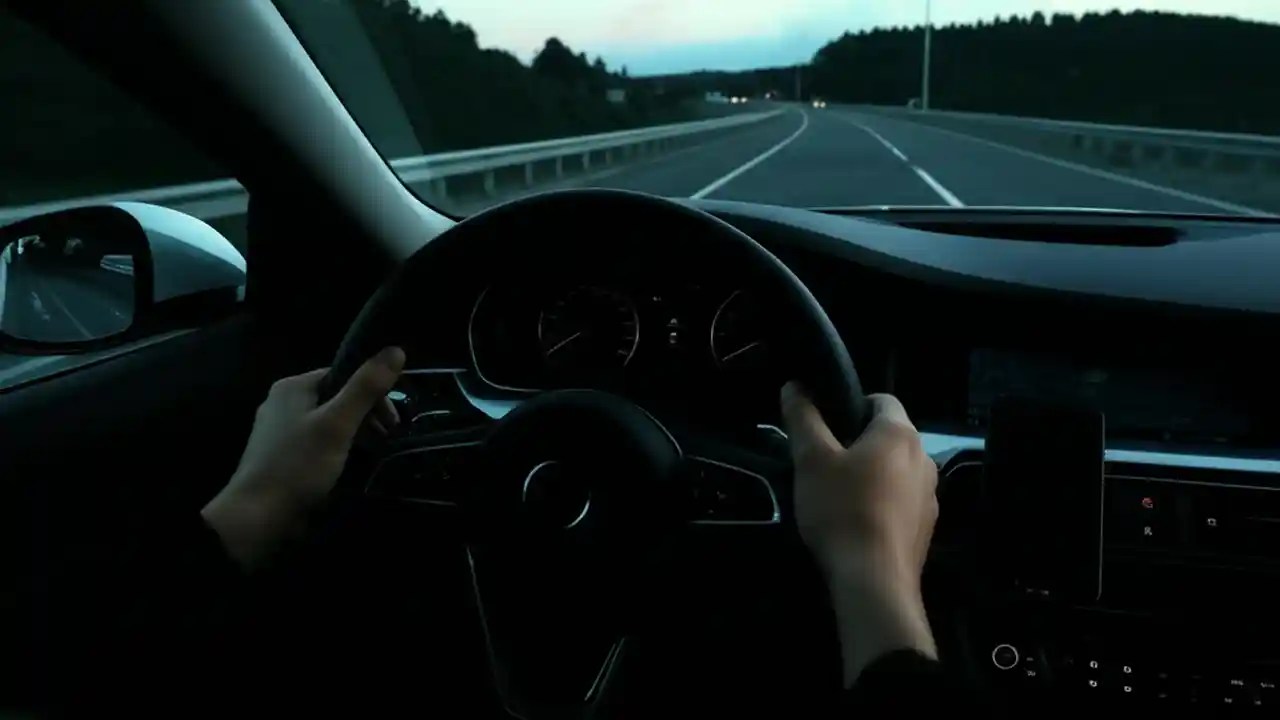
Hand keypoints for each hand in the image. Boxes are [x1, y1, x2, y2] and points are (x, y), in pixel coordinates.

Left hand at [202, 347, 405, 569]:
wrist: (256, 517)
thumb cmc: (298, 465)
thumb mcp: (337, 424)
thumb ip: (366, 387)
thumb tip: (396, 349)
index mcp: (292, 386)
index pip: (342, 374)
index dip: (373, 394)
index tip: (393, 422)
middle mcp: (282, 402)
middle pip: (336, 398)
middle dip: (365, 416)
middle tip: (386, 439)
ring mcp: (278, 431)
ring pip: (327, 422)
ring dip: (353, 434)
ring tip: (371, 454)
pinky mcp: (279, 456)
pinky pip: (315, 442)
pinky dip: (335, 449)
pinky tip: (345, 467)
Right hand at [780, 383, 938, 685]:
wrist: (874, 581)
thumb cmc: (841, 510)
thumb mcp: (811, 460)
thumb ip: (803, 418)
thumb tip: (795, 385)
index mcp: (900, 433)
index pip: (882, 399)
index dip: (852, 404)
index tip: (826, 425)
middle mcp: (924, 457)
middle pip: (889, 436)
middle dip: (859, 442)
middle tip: (824, 461)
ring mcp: (931, 495)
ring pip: (897, 470)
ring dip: (872, 474)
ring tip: (838, 495)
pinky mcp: (927, 527)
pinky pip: (902, 501)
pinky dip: (882, 503)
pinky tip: (857, 523)